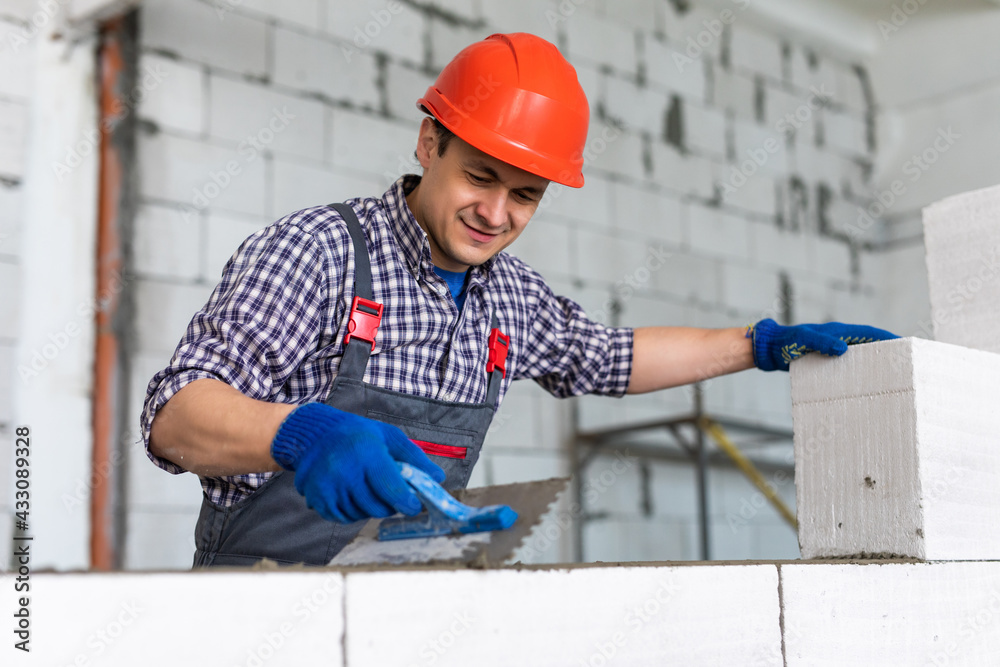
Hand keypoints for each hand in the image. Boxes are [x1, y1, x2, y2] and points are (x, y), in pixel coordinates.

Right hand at [270, 402, 444, 522]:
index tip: (415, 506)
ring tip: (368, 487)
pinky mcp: (317, 498)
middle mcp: (344, 470)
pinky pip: (343, 518)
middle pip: (378, 507)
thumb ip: (414, 457)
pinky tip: (352, 494)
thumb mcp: (389, 436)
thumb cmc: (359, 435)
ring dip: (370, 507)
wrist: (316, 435)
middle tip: (391, 494)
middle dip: (390, 505)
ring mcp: (328, 486)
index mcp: (367, 451)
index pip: (392, 489)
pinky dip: (353, 511)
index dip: (408, 502)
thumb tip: (438, 478)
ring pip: (361, 515)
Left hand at [748, 318, 898, 371]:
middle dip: (887, 351)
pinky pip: (847, 364)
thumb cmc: (785, 342)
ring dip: (874, 362)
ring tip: (889, 376)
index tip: (906, 344)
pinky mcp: (826, 359)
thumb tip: (843, 348)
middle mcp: (839, 339)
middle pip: (869, 344)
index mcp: (839, 331)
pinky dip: (857, 371)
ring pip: (859, 355)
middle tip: (904, 363)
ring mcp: (833, 349)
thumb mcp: (803, 340)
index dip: (889, 338)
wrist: (769, 349)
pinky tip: (862, 384)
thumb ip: (821, 341)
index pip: (870, 333)